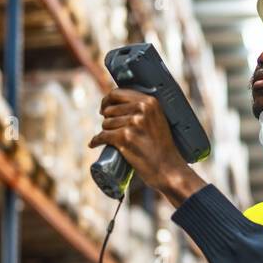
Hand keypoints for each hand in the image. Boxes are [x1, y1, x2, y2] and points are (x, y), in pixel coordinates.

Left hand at [89, 87, 205, 204]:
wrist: (168, 168)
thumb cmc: (162, 147)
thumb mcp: (158, 120)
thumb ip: (143, 109)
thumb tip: (116, 104)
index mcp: (150, 102)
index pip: (117, 93)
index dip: (107, 101)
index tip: (104, 109)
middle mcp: (141, 109)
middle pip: (109, 110)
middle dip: (108, 120)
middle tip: (115, 130)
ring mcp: (133, 123)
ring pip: (105, 124)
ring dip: (107, 133)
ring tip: (118, 141)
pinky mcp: (125, 138)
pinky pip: (102, 136)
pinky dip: (96, 141)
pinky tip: (94, 143)